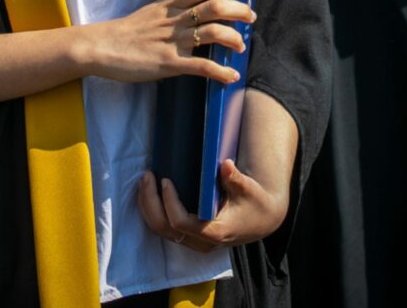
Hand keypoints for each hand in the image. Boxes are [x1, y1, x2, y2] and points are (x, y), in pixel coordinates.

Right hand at [77, 0, 253, 84]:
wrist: (100, 46)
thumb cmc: (125, 32)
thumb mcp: (150, 14)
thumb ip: (172, 13)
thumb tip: (191, 12)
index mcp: (170, 5)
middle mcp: (174, 20)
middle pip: (214, 7)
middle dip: (238, 10)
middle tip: (251, 16)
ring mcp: (172, 41)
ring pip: (211, 33)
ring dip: (232, 38)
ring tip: (241, 46)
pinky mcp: (168, 63)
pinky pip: (199, 66)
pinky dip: (219, 71)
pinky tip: (231, 76)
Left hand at [136, 162, 286, 251]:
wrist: (262, 220)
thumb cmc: (255, 203)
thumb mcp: (249, 189)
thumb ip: (235, 179)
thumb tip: (225, 165)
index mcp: (215, 232)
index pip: (181, 222)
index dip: (169, 202)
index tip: (166, 180)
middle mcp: (202, 242)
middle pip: (165, 228)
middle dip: (150, 202)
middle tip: (147, 176)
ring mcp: (195, 242)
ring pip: (161, 230)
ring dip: (148, 206)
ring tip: (145, 181)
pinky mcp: (191, 238)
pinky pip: (164, 229)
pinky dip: (153, 211)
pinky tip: (150, 192)